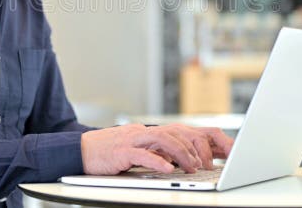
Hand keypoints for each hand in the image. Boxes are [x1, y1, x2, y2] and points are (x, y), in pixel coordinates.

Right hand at [81, 123, 233, 175]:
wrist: (81, 150)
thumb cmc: (110, 153)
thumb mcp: (139, 151)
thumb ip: (158, 152)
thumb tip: (181, 161)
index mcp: (151, 132)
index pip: (184, 131)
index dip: (204, 140)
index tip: (220, 153)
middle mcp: (144, 132)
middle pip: (178, 132)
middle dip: (196, 147)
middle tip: (207, 165)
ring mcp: (133, 139)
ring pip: (164, 140)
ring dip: (181, 154)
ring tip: (192, 168)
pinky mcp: (122, 151)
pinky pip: (143, 154)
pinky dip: (157, 162)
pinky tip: (168, 170)